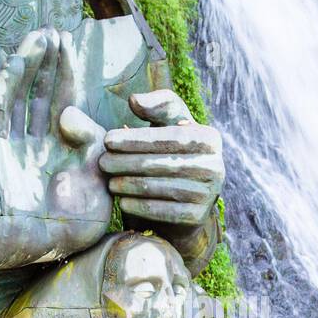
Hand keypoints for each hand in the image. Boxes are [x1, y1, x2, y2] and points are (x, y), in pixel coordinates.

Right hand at [0, 28, 110, 244]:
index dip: (64, 74)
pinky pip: (0, 109)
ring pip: (20, 94)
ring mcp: (14, 143)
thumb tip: (70, 113)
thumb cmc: (75, 220)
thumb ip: (93, 142)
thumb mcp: (98, 176)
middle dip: (47, 63)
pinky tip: (18, 61)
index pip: (61, 101)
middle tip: (55, 32)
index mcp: (60, 149)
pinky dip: (8, 84)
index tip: (69, 46)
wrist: (47, 246)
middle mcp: (35, 142)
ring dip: (29, 64)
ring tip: (40, 36)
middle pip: (40, 92)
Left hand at [99, 90, 223, 227]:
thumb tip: (134, 100)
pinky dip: (138, 206)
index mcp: (210, 138)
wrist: (188, 200)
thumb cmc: (172, 153)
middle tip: (102, 163)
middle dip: (126, 162)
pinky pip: (162, 211)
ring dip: (128, 184)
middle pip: (161, 162)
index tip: (107, 140)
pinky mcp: (198, 216)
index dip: (135, 138)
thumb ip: (157, 106)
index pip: (167, 137)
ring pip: (159, 186)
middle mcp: (215, 165)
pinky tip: (121, 202)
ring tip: (108, 181)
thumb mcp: (169, 125)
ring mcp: (209, 193)